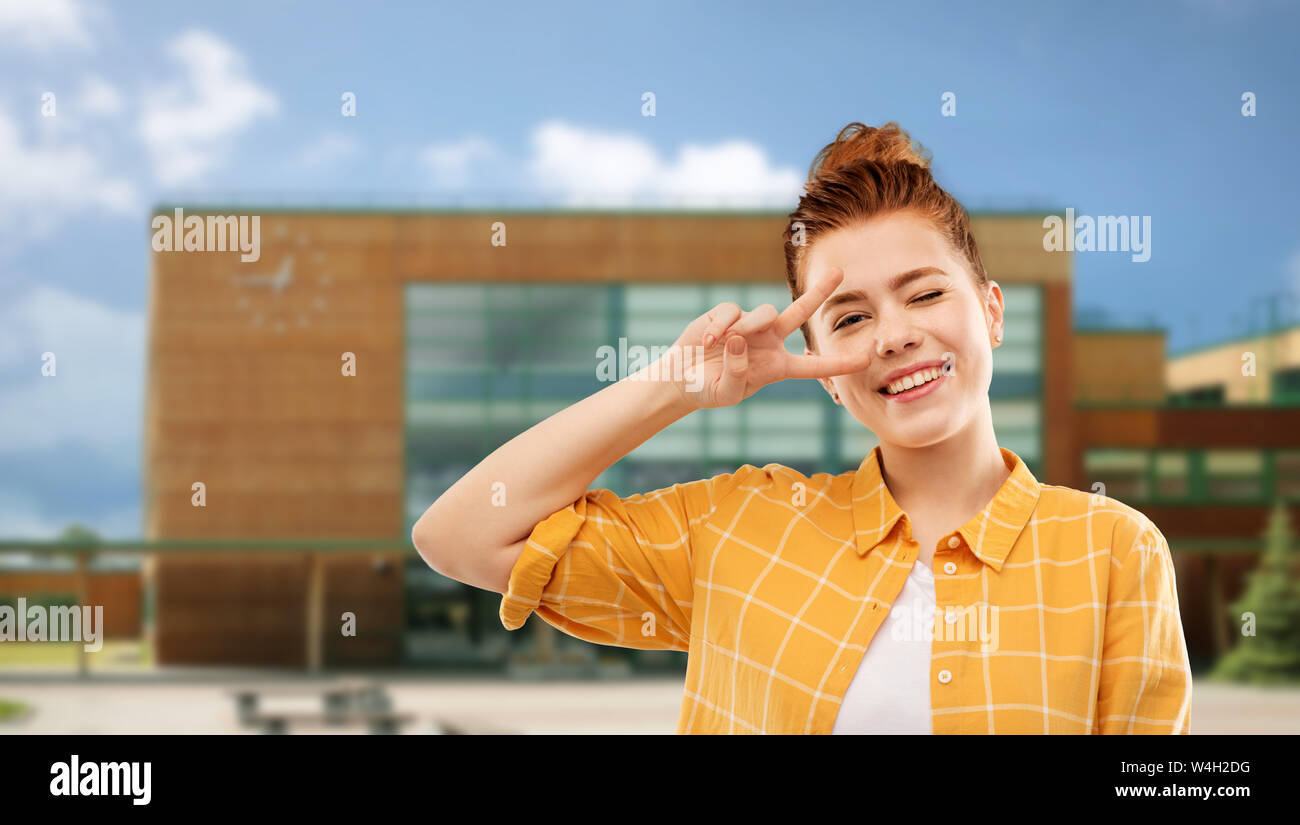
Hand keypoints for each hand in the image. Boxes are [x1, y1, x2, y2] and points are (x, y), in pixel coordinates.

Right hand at [656, 268, 872, 409]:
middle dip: (819, 292)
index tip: (864, 359)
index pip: (814, 366)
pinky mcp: (727, 314)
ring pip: (764, 313)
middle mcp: (769, 341)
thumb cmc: (709, 389)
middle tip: (839, 272)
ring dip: (748, 326)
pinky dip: (720, 326)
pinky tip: (706, 341)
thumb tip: (740, 338)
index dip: (838, 363)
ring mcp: (749, 325)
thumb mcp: (727, 392)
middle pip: (799, 313)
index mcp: (777, 366)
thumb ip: (737, 373)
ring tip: (721, 344)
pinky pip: (731, 312)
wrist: (682, 378)